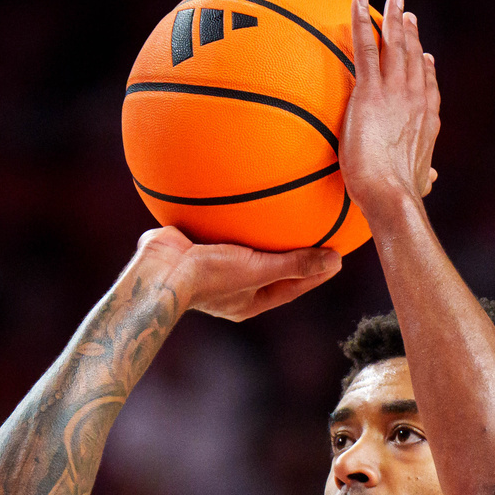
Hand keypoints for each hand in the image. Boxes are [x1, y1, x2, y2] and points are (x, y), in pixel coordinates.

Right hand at [134, 227, 339, 322]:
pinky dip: (235, 214)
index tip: (336, 257)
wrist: (158, 270)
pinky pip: (223, 228)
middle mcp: (233, 286)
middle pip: (270, 267)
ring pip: (246, 247)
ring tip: (280, 212)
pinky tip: (242, 194)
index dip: (315, 273)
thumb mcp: (258, 270)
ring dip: (261, 232)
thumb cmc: (208, 277)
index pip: (291, 286)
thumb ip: (294, 264)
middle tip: (316, 234)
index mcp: (248, 300)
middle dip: (291, 253)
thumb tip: (336, 260)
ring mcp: (214, 265)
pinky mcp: (198, 245)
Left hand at [342, 0, 440, 221]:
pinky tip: (357, 0)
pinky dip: (362, 20)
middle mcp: (415, 98)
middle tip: (405, 14)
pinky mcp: (370, 90)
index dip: (425, 68)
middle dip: (410, 33)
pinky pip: (365, 47)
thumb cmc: (401, 195)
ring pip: (394, 45)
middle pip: (413, 57)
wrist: (390, 192)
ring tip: (390, 0)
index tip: (424, 55)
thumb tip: (432, 180)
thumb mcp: (418, 183)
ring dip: (392, 19)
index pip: (428, 86)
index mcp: (427, 119)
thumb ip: (424, 176)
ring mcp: (395, 91)